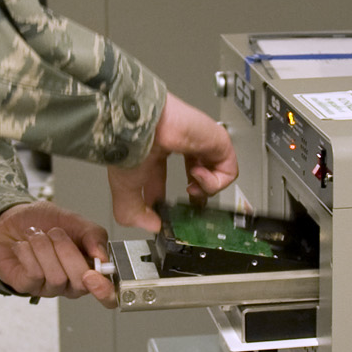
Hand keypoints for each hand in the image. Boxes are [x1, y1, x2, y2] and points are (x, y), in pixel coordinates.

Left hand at [0, 201, 116, 307]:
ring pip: (56, 277)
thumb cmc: (43, 221)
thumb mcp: (74, 220)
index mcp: (90, 268)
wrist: (10, 218)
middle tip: (55, 232)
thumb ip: (93, 235)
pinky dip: (28, 252)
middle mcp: (71, 283)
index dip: (103, 290)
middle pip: (80, 283)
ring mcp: (49, 287)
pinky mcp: (27, 286)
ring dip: (44, 247)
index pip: (106, 294)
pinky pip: (34, 274)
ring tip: (36, 235)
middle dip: (67, 251)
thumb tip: (103, 257)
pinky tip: (24, 245)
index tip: (92, 274)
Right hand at [107, 92, 237, 231]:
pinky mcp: (217, 141)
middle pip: (194, 172)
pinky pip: (228, 170)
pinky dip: (214, 182)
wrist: (143, 126)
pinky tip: (197, 177)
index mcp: (153, 150)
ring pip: (215, 171)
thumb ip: (131, 212)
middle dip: (195, 194)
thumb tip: (151, 226)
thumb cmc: (131, 145)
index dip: (164, 197)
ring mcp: (199, 142)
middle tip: (190, 206)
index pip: (161, 175)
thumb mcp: (124, 188)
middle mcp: (178, 143)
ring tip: (192, 188)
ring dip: (204, 189)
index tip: (165, 213)